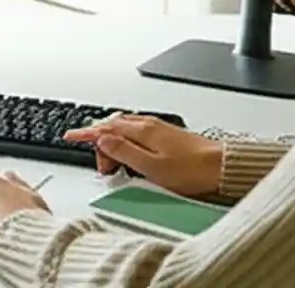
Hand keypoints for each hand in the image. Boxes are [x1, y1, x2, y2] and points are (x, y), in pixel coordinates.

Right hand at [64, 114, 221, 196]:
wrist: (224, 168)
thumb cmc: (193, 170)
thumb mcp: (151, 167)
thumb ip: (124, 152)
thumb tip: (102, 140)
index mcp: (141, 131)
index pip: (104, 128)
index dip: (84, 133)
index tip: (70, 136)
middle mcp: (149, 125)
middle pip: (112, 128)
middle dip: (101, 145)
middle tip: (104, 168)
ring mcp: (159, 129)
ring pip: (124, 129)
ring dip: (114, 143)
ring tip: (116, 165)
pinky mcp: (167, 136)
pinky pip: (136, 133)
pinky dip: (126, 141)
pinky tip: (132, 154)